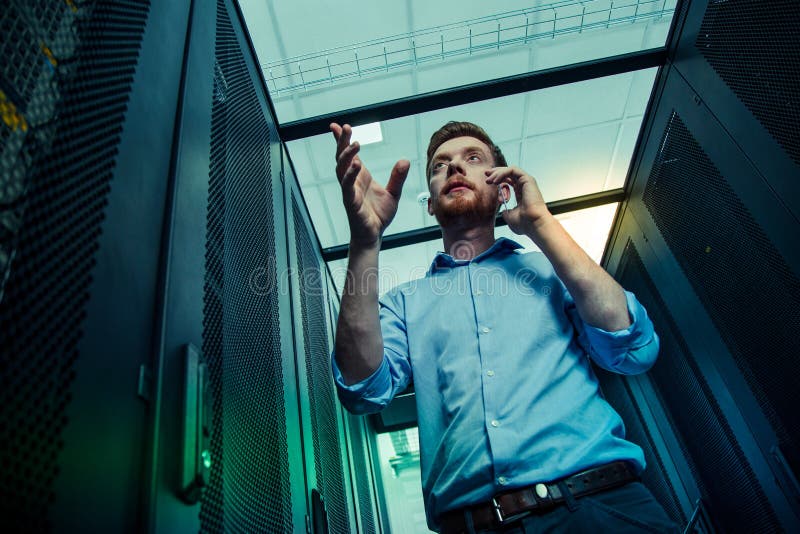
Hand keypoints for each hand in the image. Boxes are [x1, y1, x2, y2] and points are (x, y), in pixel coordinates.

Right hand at [331, 123, 409, 247]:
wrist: (374, 235)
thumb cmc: (379, 215)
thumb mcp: (393, 193)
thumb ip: (398, 177)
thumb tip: (405, 160)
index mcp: (360, 177)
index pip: (349, 154)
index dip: (342, 140)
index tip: (337, 126)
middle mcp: (352, 181)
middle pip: (342, 157)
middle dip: (342, 142)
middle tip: (345, 127)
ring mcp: (349, 191)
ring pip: (341, 169)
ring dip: (346, 155)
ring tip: (355, 143)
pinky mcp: (350, 202)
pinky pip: (347, 186)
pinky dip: (350, 174)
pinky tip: (356, 164)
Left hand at [484, 166, 550, 236]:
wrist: (533, 224)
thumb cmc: (525, 223)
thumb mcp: (510, 217)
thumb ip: (506, 211)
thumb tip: (503, 211)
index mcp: (521, 194)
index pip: (509, 181)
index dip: (498, 179)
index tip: (488, 181)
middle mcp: (524, 187)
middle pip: (509, 173)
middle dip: (496, 172)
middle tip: (486, 175)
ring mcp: (527, 182)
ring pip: (510, 170)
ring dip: (498, 173)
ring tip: (489, 181)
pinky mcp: (528, 180)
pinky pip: (513, 170)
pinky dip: (503, 173)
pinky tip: (496, 180)